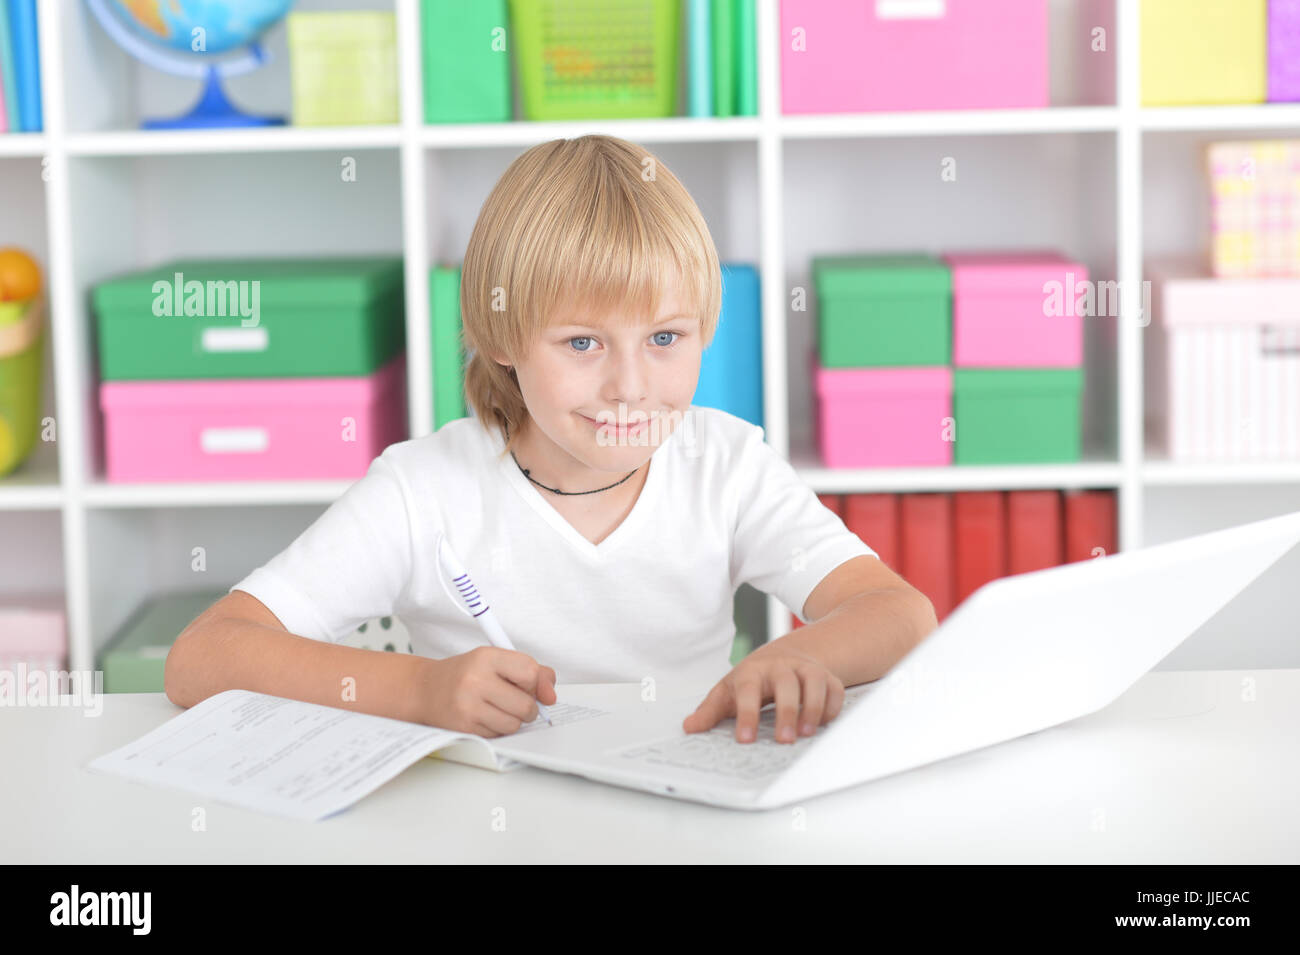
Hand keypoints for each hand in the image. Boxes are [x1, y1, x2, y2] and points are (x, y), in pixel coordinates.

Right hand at [421, 647, 556, 736]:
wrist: (425, 689)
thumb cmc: (466, 674)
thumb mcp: (496, 661)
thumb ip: (531, 672)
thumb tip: (551, 696)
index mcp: (486, 657)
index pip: (530, 672)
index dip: (536, 683)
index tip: (530, 686)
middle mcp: (475, 680)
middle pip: (526, 704)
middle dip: (528, 707)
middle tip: (516, 701)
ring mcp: (468, 706)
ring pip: (514, 724)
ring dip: (514, 721)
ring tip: (500, 709)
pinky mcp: (464, 727)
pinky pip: (499, 735)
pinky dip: (498, 729)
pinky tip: (486, 717)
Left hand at [681, 645, 844, 743]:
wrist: (782, 656)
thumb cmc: (752, 680)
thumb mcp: (727, 692)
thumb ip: (710, 711)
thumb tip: (690, 727)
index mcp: (752, 671)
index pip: (749, 690)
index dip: (746, 714)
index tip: (745, 739)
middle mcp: (781, 667)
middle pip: (786, 684)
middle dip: (786, 712)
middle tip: (784, 741)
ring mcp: (805, 670)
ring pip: (814, 682)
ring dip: (812, 708)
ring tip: (806, 734)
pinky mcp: (826, 676)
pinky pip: (834, 688)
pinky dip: (833, 705)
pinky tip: (824, 724)